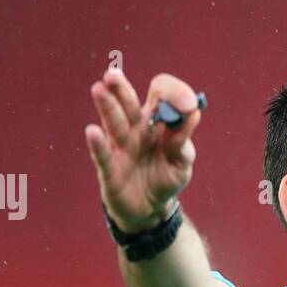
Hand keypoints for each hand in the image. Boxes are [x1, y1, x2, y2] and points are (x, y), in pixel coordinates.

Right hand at [85, 69, 203, 231]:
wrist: (151, 210)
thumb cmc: (166, 178)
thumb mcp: (182, 162)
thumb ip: (184, 140)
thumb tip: (193, 113)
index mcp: (156, 122)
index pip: (159, 94)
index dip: (172, 93)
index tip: (186, 104)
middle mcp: (135, 129)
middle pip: (128, 103)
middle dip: (121, 89)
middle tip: (113, 75)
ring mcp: (120, 147)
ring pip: (113, 123)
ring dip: (107, 107)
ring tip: (99, 89)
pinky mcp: (110, 169)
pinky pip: (102, 155)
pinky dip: (98, 144)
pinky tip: (92, 131)